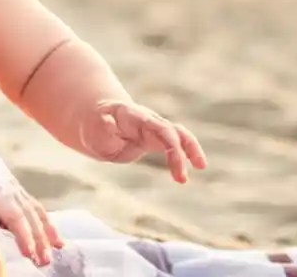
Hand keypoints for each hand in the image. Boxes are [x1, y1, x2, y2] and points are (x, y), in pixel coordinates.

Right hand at [0, 151, 63, 266]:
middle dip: (48, 234)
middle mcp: (15, 191)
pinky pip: (19, 223)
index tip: (54, 236)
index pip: (34, 207)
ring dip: (39, 242)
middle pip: (38, 215)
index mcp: (12, 187)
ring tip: (44, 260)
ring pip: (32, 221)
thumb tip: (0, 217)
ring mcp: (11, 195)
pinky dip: (26, 239)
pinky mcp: (3, 200)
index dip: (45, 222)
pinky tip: (28, 253)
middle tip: (57, 249)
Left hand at [79, 100, 207, 182]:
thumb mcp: (94, 127)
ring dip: (192, 149)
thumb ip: (103, 126)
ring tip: (201, 166)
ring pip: (180, 134)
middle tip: (182, 179)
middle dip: (181, 153)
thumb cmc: (95, 125)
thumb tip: (108, 122)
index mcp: (135, 117)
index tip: (174, 159)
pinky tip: (194, 168)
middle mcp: (149, 121)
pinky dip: (186, 154)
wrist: (97, 118)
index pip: (159, 127)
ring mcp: (154, 129)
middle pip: (173, 131)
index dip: (170, 142)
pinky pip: (176, 144)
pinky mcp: (156, 139)